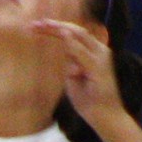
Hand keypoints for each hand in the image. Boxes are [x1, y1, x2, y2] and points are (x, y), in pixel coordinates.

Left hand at [32, 18, 141, 141]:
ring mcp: (101, 58)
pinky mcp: (99, 69)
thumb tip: (60, 54)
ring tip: (43, 25)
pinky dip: (72, 44)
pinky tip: (62, 35)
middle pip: (76, 31)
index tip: (37, 26)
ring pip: (80, 37)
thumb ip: (68, 64)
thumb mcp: (73, 79)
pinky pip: (84, 53)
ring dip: (60, 30)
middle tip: (36, 24)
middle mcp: (100, 51)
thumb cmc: (89, 100)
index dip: (56, 28)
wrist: (106, 118)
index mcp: (94, 52)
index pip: (74, 35)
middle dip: (55, 25)